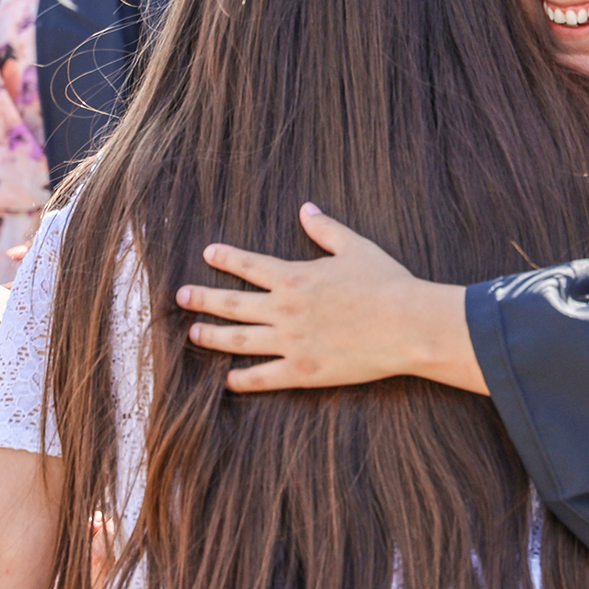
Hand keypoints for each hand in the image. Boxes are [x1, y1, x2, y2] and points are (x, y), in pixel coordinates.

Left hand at [180, 203, 484, 394]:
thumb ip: (326, 229)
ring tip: (194, 332)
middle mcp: (285, 309)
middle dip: (204, 298)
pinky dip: (243, 380)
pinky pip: (264, 377)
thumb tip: (307, 208)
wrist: (407, 324)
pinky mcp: (303, 371)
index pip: (250, 265)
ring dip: (213, 336)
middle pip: (233, 303)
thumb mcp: (356, 248)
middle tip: (182, 296)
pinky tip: (228, 380)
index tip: (209, 253)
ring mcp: (291, 342)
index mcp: (295, 277)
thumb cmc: (386, 283)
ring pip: (240, 340)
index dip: (226, 258)